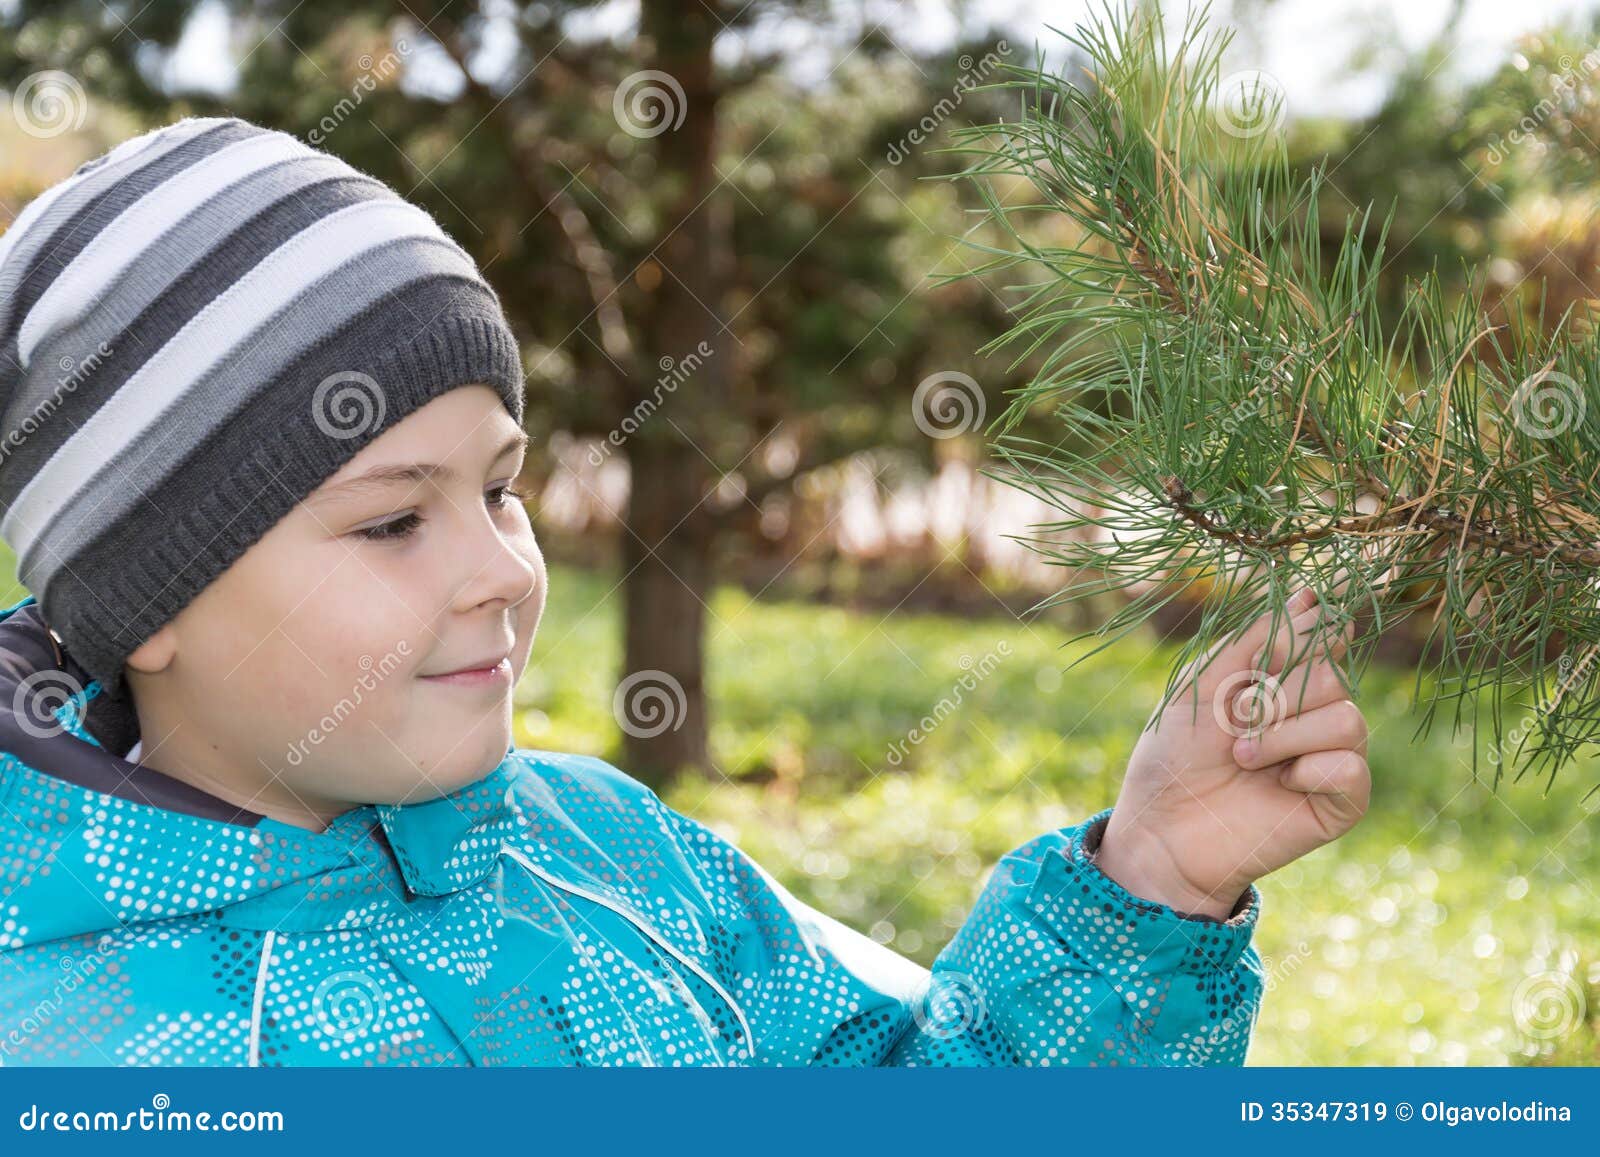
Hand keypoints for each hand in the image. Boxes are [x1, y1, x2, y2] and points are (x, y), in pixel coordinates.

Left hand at [1094, 585, 1370, 918]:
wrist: (1163, 827)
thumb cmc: (1174, 754)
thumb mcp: (1205, 680)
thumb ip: (1260, 638)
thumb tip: (1312, 594)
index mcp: (1286, 676)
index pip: (1322, 633)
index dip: (1294, 643)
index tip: (1253, 666)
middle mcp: (1317, 710)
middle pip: (1332, 675)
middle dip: (1273, 699)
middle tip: (1232, 726)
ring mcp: (1333, 755)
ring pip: (1346, 719)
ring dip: (1282, 737)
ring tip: (1243, 759)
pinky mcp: (1342, 801)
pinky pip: (1351, 767)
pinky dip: (1309, 771)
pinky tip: (1282, 785)